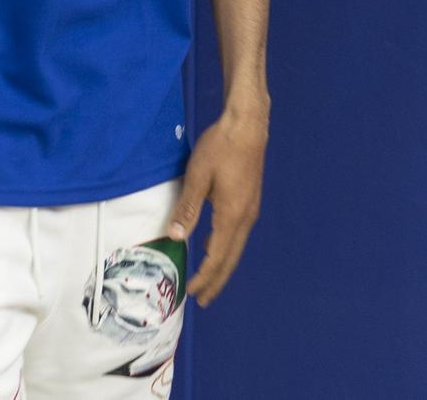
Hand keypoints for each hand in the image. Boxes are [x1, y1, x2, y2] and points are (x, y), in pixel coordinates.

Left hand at [165, 111, 268, 306]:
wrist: (248, 125)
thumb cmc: (221, 147)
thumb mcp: (198, 176)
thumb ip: (187, 208)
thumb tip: (175, 237)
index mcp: (232, 216)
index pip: (217, 257)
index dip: (205, 277)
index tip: (192, 292)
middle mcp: (245, 218)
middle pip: (230, 258)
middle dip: (216, 280)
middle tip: (203, 300)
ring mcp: (250, 210)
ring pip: (235, 247)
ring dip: (221, 265)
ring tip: (208, 280)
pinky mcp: (249, 200)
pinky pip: (237, 234)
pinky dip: (225, 248)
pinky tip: (212, 244)